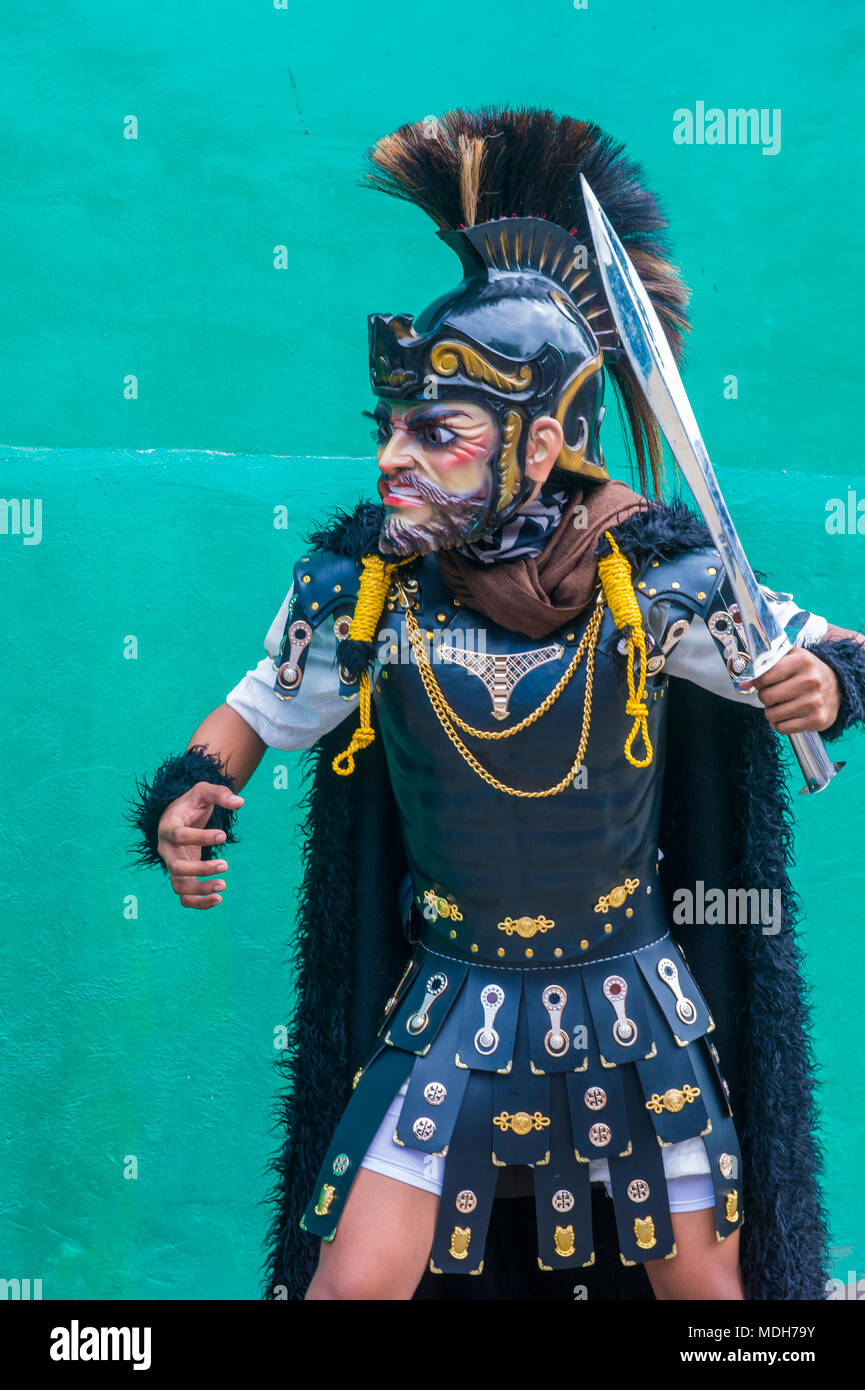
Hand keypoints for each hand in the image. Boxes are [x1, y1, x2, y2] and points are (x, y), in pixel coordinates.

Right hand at [157, 782, 243, 909]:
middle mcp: (166, 849)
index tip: (224, 836)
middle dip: (201, 869)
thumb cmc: (191, 804)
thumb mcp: (203, 792)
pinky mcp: (180, 876)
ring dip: (200, 889)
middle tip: (225, 865)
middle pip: (176, 866)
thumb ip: (220, 794)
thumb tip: (240, 802)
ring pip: (179, 885)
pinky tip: (218, 899)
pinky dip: (198, 902)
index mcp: (169, 827)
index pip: (179, 836)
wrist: (178, 817)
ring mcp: (171, 865)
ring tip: (224, 886)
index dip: (201, 837)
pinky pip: (184, 896)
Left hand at [740, 648, 840, 733]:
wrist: (838, 687)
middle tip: (773, 694)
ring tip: (782, 704)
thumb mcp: (790, 660)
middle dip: (765, 697)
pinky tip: (787, 715)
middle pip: (766, 697)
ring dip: (771, 711)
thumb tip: (742, 683)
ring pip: (772, 715)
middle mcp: (810, 681)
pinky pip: (782, 728)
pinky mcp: (817, 720)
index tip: (763, 682)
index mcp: (802, 661)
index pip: (764, 676)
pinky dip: (779, 724)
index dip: (758, 681)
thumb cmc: (807, 672)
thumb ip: (765, 667)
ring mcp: (814, 702)